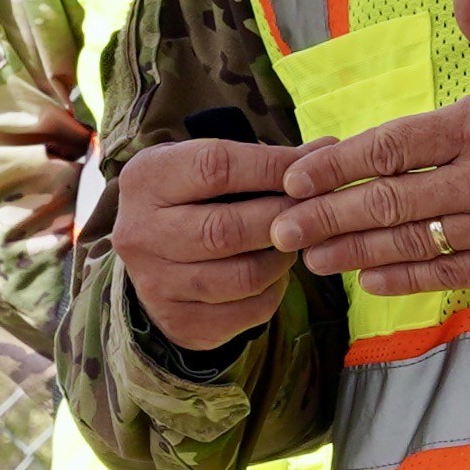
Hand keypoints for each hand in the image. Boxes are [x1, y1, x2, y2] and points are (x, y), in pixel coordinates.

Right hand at [114, 131, 306, 353]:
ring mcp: (156, 283)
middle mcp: (141, 233)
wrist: (149, 259)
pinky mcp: (179, 321)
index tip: (309, 171)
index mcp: (146, 180)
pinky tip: (274, 273)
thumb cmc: (193, 199)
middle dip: (283, 218)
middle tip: (314, 211)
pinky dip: (275, 290)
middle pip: (227, 230)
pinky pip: (249, 310)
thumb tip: (329, 148)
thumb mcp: (209, 166)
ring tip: (292, 241)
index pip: (216, 168)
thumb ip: (265, 157)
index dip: (272, 167)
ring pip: (243, 276)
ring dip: (282, 258)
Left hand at [267, 0, 469, 296]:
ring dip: (354, 253)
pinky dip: (407, 279)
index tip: (294, 176)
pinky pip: (451, 274)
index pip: (390, 147)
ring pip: (410, 243)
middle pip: (385, 202)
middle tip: (278, 229)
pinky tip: (373, 281)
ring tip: (312, 260)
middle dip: (324, 217)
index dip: (334, 165)